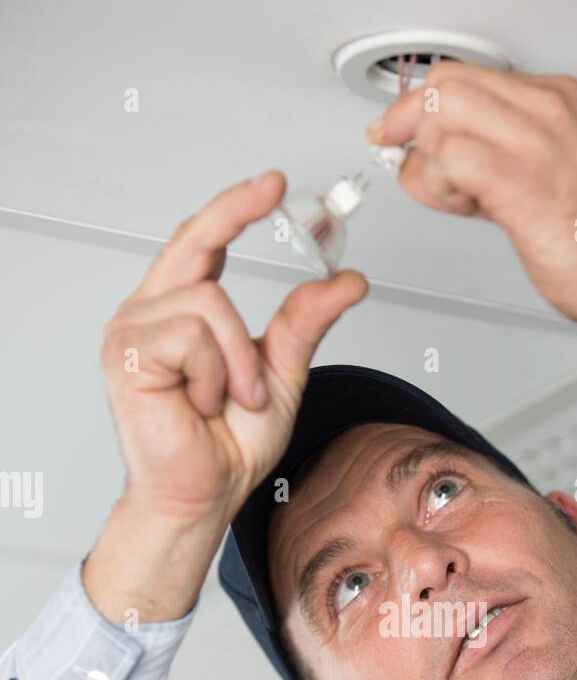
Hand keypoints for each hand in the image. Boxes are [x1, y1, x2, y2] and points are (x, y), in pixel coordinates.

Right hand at [100, 171, 367, 525]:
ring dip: (240, 358)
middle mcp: (149, 311)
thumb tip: (346, 279)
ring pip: (210, 301)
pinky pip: (193, 335)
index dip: (234, 208)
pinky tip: (202, 403)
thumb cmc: (229, 445)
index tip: (274, 184)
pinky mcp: (127, 354)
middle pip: (196, 242)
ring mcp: (132, 329)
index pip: (202, 243)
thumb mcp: (282, 372)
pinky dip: (215, 374)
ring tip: (232, 397)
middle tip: (275, 190)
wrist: (205, 495)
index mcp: (179, 311)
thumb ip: (304, 323)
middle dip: (237, 214)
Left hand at [369, 65, 576, 393]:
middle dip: (411, 124)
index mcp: (560, 100)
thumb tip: (446, 165)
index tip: (406, 133)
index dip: (427, 107)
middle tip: (404, 158)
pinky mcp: (519, 181)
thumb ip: (500, 160)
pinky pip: (449, 160)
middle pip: (447, 83)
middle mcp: (547, 110)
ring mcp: (534, 142)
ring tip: (456, 198)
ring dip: (429, 162)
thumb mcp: (558, 174)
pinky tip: (464, 208)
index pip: (469, 76)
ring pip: (440, 116)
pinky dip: (438, 186)